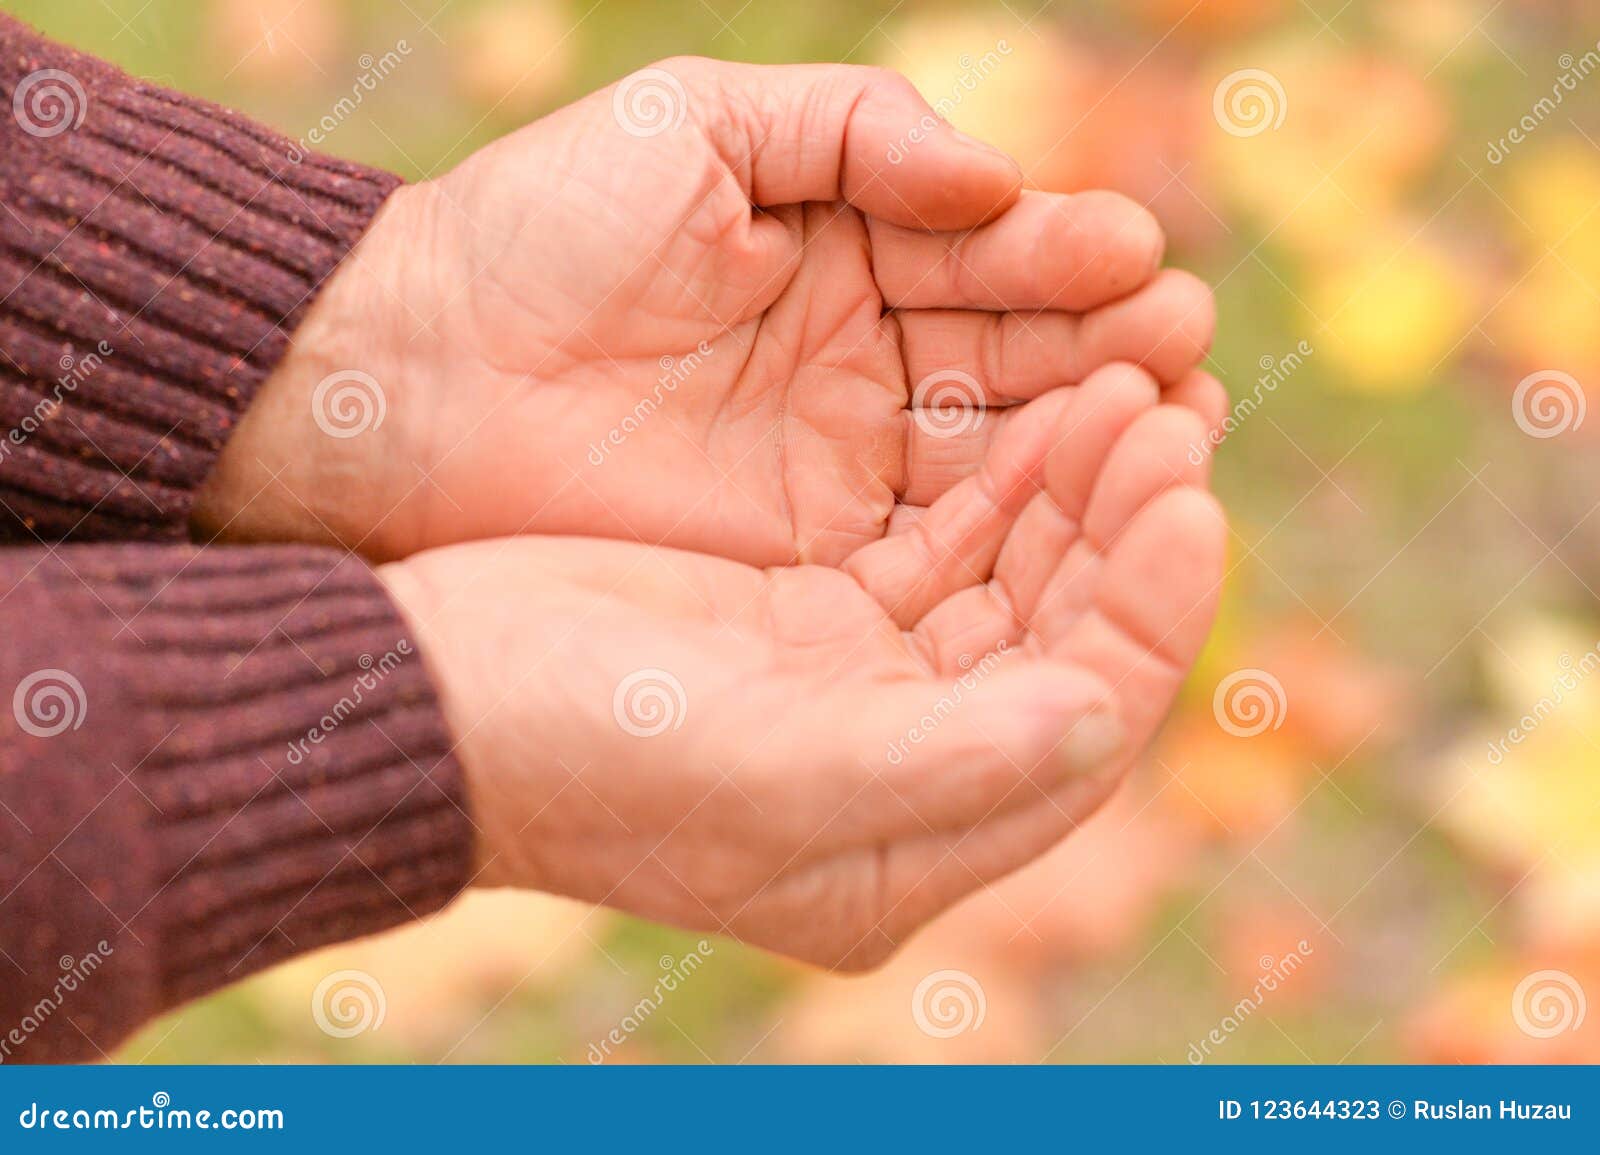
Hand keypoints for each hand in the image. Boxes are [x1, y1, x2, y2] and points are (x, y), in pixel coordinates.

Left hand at [196, 58, 1218, 564]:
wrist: (410, 378)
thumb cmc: (538, 232)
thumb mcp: (696, 128)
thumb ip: (852, 128)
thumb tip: (995, 174)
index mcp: (840, 249)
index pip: (983, 253)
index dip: (1062, 259)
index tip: (1140, 264)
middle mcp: (857, 360)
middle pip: (1012, 353)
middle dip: (1103, 348)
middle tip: (1186, 346)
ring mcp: (837, 464)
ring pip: (992, 449)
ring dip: (1084, 439)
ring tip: (1174, 421)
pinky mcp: (807, 556)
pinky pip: (933, 537)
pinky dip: (1011, 523)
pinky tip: (1084, 506)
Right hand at [377, 366, 1223, 967]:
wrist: (429, 692)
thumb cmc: (577, 748)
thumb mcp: (763, 770)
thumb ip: (944, 763)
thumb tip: (1098, 719)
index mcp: (904, 852)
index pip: (1078, 732)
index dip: (1151, 617)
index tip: (1191, 497)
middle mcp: (903, 779)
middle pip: (1062, 647)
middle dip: (1123, 531)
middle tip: (1167, 408)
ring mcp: (862, 692)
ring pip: (1015, 586)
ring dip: (1073, 492)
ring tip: (1123, 388)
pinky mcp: (818, 618)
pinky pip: (946, 547)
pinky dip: (999, 481)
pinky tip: (1036, 407)